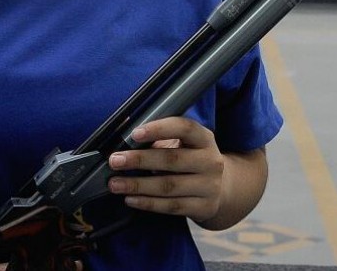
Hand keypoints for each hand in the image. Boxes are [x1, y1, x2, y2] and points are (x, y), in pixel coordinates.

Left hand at [106, 117, 225, 223]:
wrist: (221, 189)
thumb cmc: (191, 161)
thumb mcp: (184, 145)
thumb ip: (160, 142)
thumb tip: (125, 146)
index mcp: (204, 139)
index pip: (184, 128)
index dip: (159, 128)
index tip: (134, 134)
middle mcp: (211, 161)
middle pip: (172, 159)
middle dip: (139, 160)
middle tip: (115, 161)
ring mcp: (210, 186)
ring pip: (169, 186)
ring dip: (138, 185)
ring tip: (115, 184)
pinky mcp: (204, 207)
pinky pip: (171, 206)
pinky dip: (148, 203)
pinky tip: (131, 199)